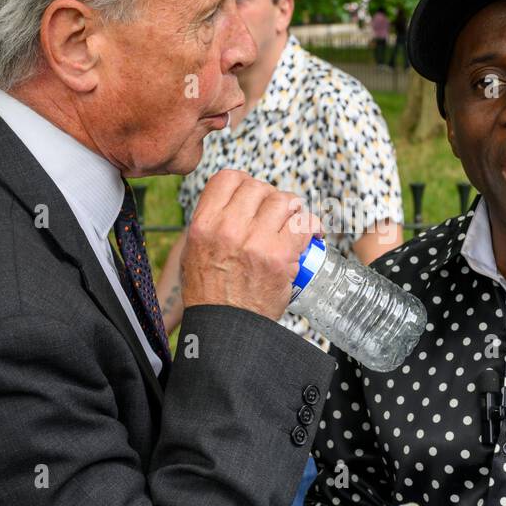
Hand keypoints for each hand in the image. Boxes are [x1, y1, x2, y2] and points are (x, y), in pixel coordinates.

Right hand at [182, 169, 320, 320]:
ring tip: (290, 226)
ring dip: (292, 212)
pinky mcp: (280, 257)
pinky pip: (304, 224)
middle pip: (260, 187)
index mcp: (204, 224)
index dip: (245, 183)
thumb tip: (237, 203)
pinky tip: (311, 235)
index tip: (252, 197)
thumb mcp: (193, 252)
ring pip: (285, 201)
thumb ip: (213, 223)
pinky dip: (311, 227)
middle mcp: (228, 228)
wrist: (227, 327)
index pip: (228, 178)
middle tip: (274, 217)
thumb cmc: (211, 293)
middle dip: (270, 199)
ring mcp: (256, 241)